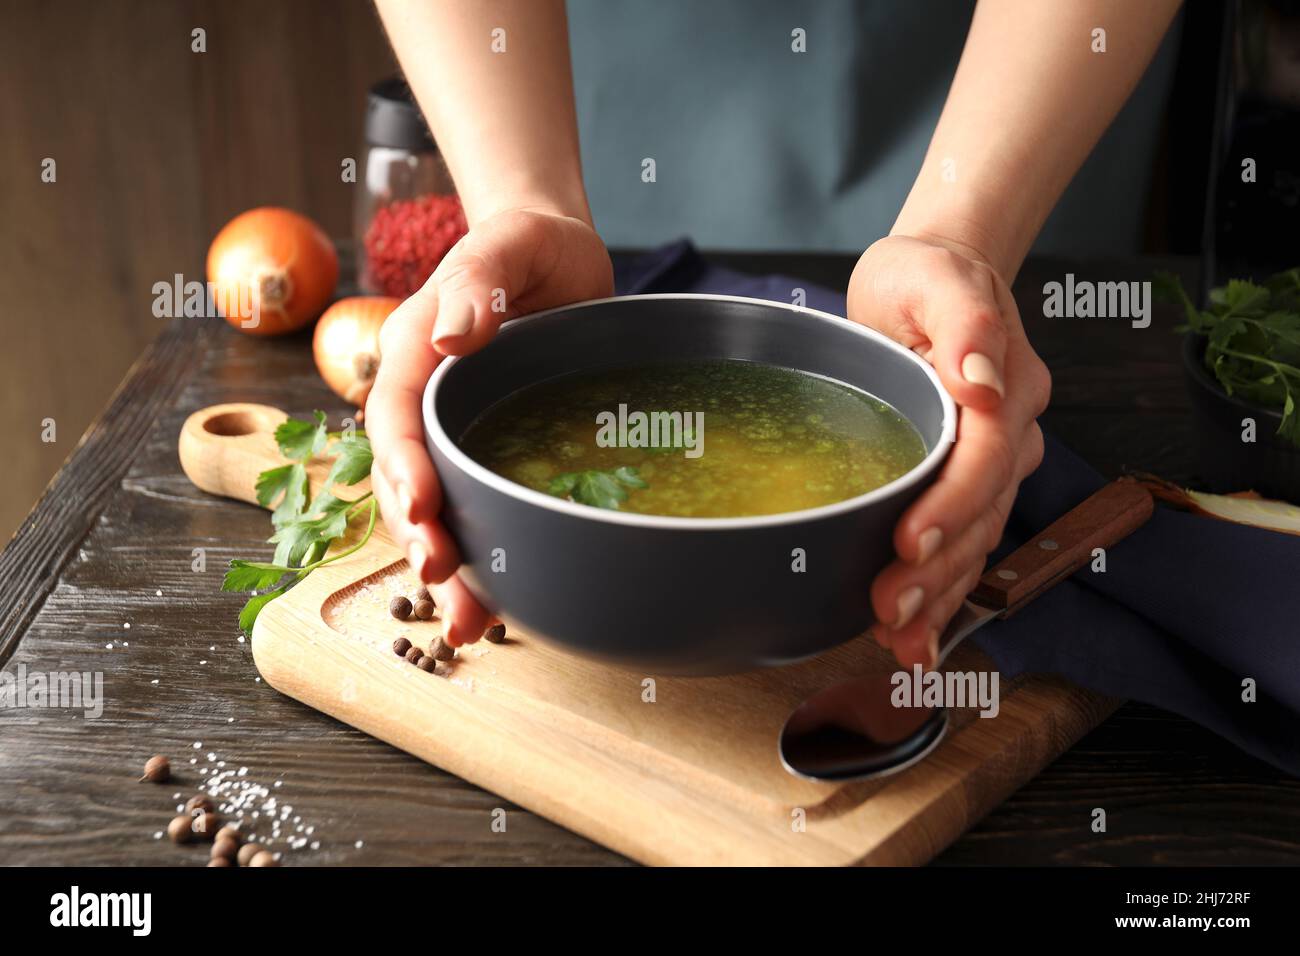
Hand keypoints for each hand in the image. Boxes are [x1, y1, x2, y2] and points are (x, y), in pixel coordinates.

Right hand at [365, 207, 612, 644]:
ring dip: (448, 568)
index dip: (403, 468)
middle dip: (420, 536)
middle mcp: (424, 403)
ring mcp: (455, 434)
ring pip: (438, 511)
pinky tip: (502, 609)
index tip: (422, 510)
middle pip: (406, 480)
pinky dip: (486, 560)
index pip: (396, 419)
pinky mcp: (489, 454)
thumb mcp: (508, 243)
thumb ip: (476, 280)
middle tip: (444, 581)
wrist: (556, 257)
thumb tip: (449, 334)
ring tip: (468, 626)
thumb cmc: (530, 243)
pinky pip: (478, 511)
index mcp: (413, 354)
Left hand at [848, 234, 1049, 668]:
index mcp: (1006, 386)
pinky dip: (941, 597)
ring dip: (939, 598)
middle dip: (939, 571)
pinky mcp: (969, 487)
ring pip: (977, 543)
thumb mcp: (931, 275)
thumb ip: (963, 317)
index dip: (952, 503)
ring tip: (897, 641)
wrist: (931, 285)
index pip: (986, 456)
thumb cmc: (922, 277)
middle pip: (982, 514)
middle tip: (888, 610)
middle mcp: (1011, 434)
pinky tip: (912, 640)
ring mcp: (996, 466)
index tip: (910, 541)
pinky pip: (964, 548)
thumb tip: (980, 376)